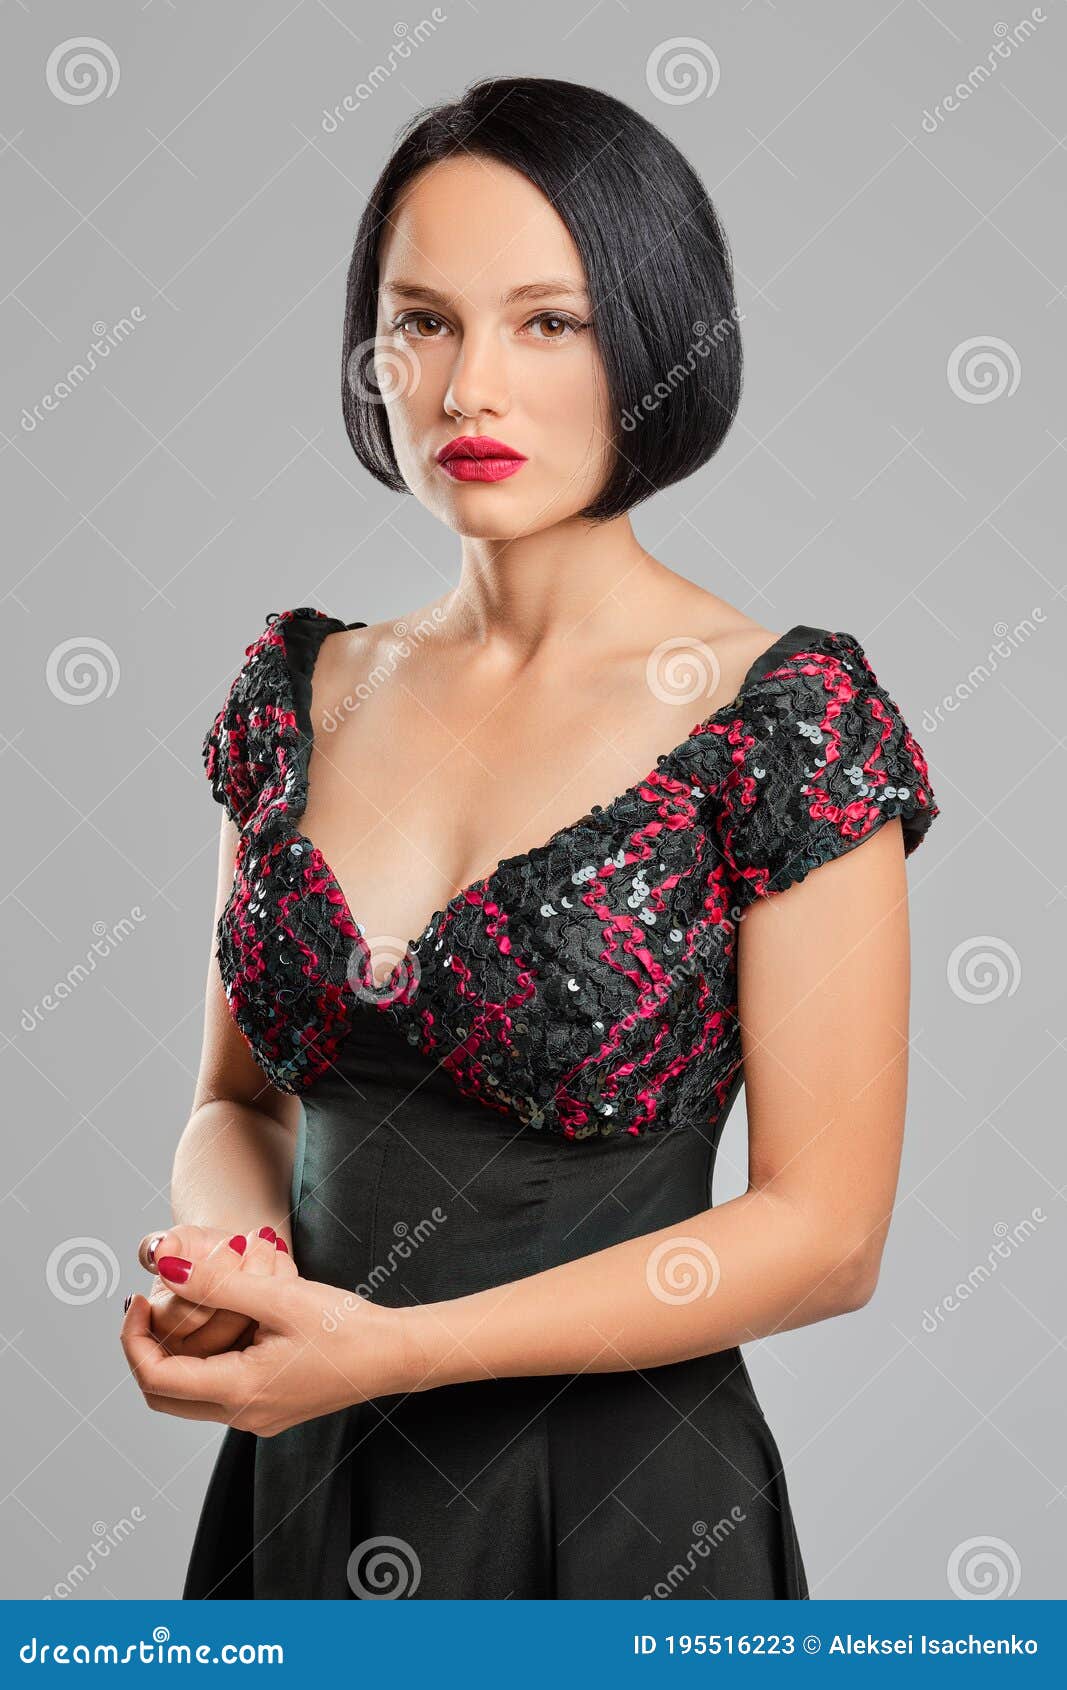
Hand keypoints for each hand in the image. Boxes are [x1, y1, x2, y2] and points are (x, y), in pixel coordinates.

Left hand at [121, 1226, 419, 1434]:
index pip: (155, 1378)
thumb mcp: (280, 1296)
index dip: (133, 1338)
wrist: (396, 1354)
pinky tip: (225, 1321)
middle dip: (145, 1351)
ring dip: (176, 1355)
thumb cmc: (346, 1325)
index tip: (138, 1297)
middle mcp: (243, 1415)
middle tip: (148, 1306)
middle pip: (164, 1396)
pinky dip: (205, 1359)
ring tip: (186, 1306)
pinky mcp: (272, 1407)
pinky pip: (218, 1390)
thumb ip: (219, 1284)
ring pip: (190, 1395)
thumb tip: (167, 1268)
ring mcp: (258, 1416)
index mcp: (240, 1392)